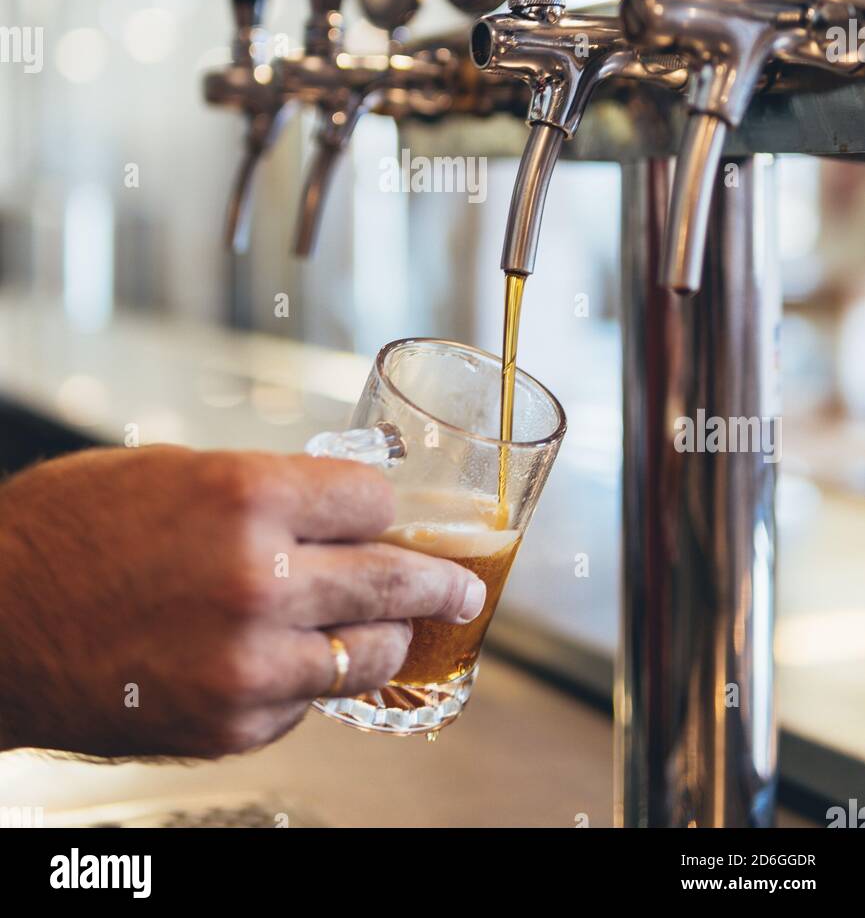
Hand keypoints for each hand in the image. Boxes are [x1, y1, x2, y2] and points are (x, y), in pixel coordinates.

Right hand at [0, 445, 485, 758]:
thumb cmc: (67, 535)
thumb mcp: (172, 473)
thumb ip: (263, 491)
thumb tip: (333, 507)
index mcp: (245, 495)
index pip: (372, 498)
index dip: (382, 504)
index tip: (387, 513)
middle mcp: (259, 578)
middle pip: (394, 576)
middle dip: (440, 580)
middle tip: (465, 587)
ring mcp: (249, 661)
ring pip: (368, 652)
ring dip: (384, 636)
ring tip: (391, 628)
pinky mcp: (231, 723)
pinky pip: (305, 701)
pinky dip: (307, 681)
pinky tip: (285, 660)